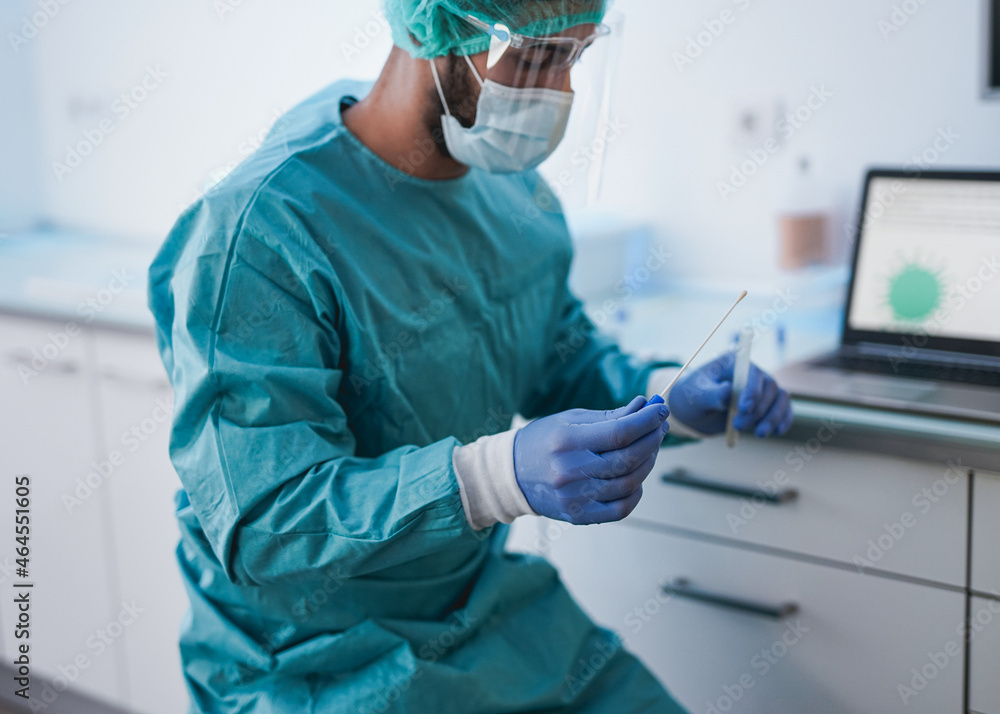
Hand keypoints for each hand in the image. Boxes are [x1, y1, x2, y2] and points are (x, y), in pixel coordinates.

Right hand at [513, 396, 669, 524]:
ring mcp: (574, 497)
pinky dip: (636, 493)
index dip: (647, 420)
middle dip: (652, 439)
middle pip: (628, 458)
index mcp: (567, 441)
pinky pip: (620, 509)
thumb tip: (645, 407)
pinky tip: (637, 477)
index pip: (620, 432)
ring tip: (650, 447)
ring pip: (629, 483)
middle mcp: (570, 471)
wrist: (511, 474)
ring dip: (648, 462)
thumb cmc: (545, 441)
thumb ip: (610, 417)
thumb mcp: (572, 420)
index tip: (660, 408)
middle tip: (660, 426)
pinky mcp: (578, 515)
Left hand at [667, 352, 793, 436]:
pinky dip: (783, 419)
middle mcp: (752, 371)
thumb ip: (712, 394)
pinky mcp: (766, 402)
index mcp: (734, 362)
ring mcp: (761, 386)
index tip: (744, 408)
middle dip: (757, 410)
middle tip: (738, 426)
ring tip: (758, 434)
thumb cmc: (692, 398)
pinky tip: (778, 431)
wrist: (694, 411)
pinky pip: (784, 408)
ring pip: (780, 398)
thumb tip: (728, 389)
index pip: (751, 372)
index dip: (752, 390)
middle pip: (769, 387)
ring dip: (772, 417)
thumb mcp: (696, 396)